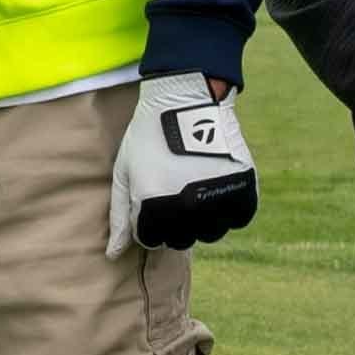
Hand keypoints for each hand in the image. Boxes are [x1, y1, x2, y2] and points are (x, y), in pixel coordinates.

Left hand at [106, 72, 258, 253]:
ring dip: (203, 219)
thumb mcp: (125, 172)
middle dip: (174, 224)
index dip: (148, 220)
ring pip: (211, 233)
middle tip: (174, 192)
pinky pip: (238, 218)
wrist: (187, 99)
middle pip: (181, 240)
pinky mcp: (243, 189)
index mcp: (154, 208)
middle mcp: (188, 211)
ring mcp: (217, 200)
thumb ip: (119, 216)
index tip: (152, 194)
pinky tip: (217, 186)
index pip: (151, 239)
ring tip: (196, 188)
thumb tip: (112, 255)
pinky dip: (229, 208)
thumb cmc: (148, 135)